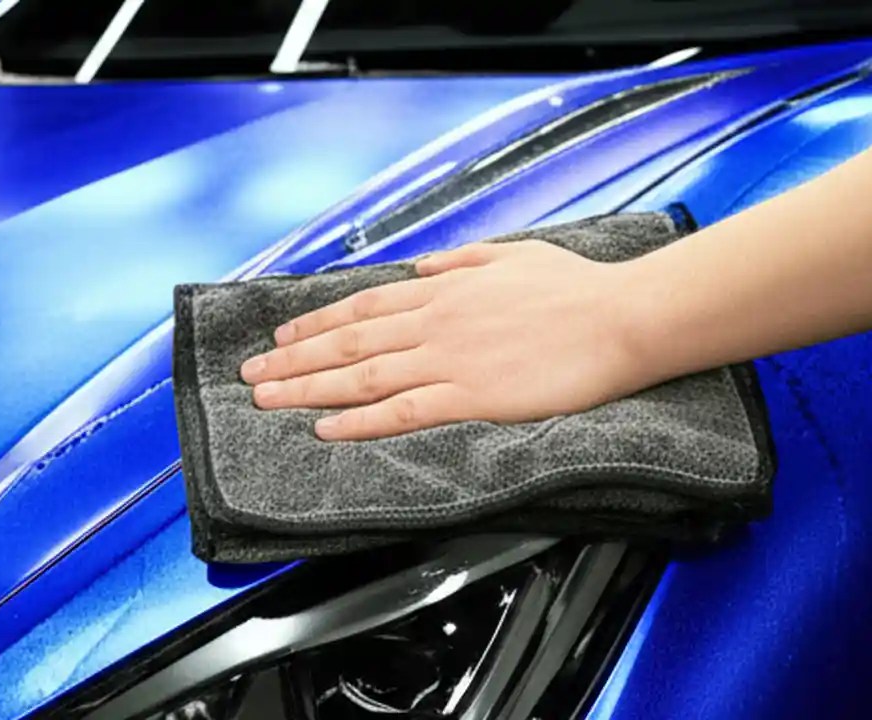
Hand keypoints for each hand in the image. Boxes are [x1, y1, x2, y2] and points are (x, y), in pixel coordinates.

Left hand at [239, 240, 653, 439]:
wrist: (620, 319)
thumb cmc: (576, 288)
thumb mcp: (513, 254)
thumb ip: (462, 259)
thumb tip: (423, 263)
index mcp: (445, 288)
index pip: (364, 304)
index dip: (317, 320)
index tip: (284, 331)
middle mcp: (435, 322)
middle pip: (348, 340)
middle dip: (293, 356)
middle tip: (251, 371)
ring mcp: (449, 360)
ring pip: (362, 375)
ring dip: (308, 387)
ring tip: (266, 398)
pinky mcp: (471, 397)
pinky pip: (402, 411)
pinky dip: (359, 421)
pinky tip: (327, 429)